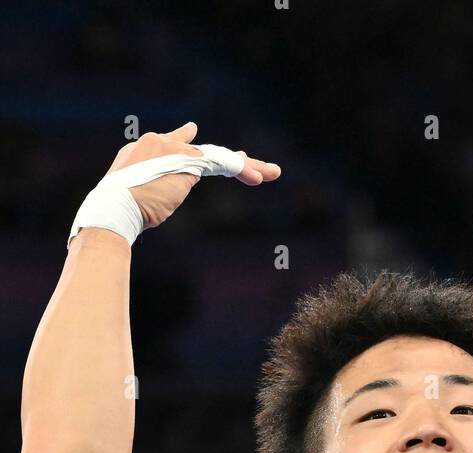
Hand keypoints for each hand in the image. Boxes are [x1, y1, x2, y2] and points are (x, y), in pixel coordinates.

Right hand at [107, 121, 280, 230]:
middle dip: (228, 158)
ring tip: (272, 173)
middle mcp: (159, 144)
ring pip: (217, 156)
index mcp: (142, 151)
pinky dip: (242, 170)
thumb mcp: (136, 200)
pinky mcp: (188, 162)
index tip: (192, 130)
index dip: (184, 139)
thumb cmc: (119, 214)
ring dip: (247, 166)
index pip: (171, 144)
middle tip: (252, 164)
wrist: (114, 208)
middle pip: (201, 150)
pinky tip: (260, 177)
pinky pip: (222, 164)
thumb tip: (158, 198)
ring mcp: (174, 151)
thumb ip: (150, 192)